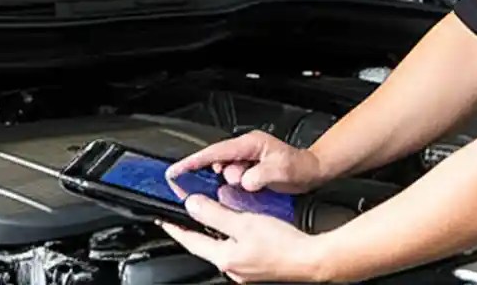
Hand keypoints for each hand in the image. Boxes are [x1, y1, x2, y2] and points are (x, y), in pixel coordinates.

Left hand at [159, 189, 331, 282]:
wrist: (311, 259)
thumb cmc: (282, 244)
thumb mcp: (244, 222)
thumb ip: (215, 213)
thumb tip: (191, 205)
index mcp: (224, 257)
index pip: (190, 241)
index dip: (176, 228)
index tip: (164, 220)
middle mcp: (232, 268)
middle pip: (205, 246)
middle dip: (197, 231)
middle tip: (187, 217)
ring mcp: (246, 271)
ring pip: (223, 248)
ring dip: (217, 233)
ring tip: (214, 219)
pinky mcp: (259, 269)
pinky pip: (238, 251)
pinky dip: (234, 238)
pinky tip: (242, 230)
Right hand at [165, 130, 324, 193]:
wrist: (313, 170)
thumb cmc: (300, 167)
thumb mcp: (281, 171)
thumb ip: (259, 176)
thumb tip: (242, 181)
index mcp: (249, 144)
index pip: (214, 152)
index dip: (192, 161)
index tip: (174, 171)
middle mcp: (245, 148)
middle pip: (216, 162)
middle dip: (216, 176)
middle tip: (232, 187)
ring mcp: (246, 158)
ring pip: (224, 171)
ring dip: (229, 183)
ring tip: (248, 189)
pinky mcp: (248, 168)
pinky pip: (232, 176)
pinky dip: (232, 185)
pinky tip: (241, 192)